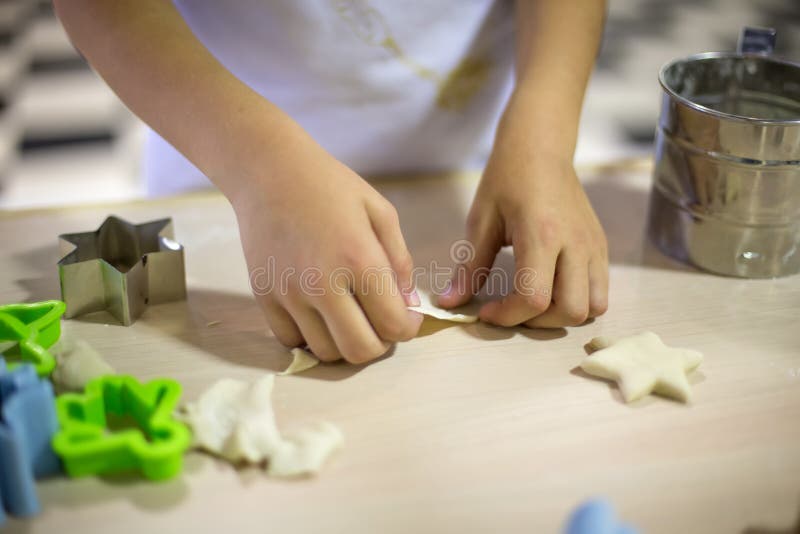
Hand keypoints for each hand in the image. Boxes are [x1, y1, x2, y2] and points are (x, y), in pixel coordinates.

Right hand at [231, 135, 422, 362]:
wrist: (268, 171)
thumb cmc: (330, 186)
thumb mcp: (380, 212)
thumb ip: (400, 262)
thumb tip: (407, 306)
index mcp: (359, 259)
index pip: (394, 325)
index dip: (408, 327)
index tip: (406, 315)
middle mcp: (322, 284)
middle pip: (360, 351)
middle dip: (379, 343)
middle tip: (379, 322)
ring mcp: (289, 294)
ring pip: (326, 352)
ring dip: (345, 342)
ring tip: (349, 315)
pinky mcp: (263, 296)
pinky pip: (291, 340)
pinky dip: (310, 336)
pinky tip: (319, 312)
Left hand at [437, 131, 607, 327]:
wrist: (541, 146)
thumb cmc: (508, 177)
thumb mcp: (481, 220)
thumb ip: (469, 267)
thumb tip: (449, 303)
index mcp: (542, 234)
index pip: (533, 298)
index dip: (507, 316)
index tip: (487, 312)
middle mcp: (576, 244)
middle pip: (570, 311)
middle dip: (537, 323)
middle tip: (511, 309)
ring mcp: (594, 246)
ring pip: (593, 307)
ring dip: (562, 315)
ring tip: (534, 302)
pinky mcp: (601, 247)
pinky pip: (601, 292)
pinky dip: (578, 301)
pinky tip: (552, 289)